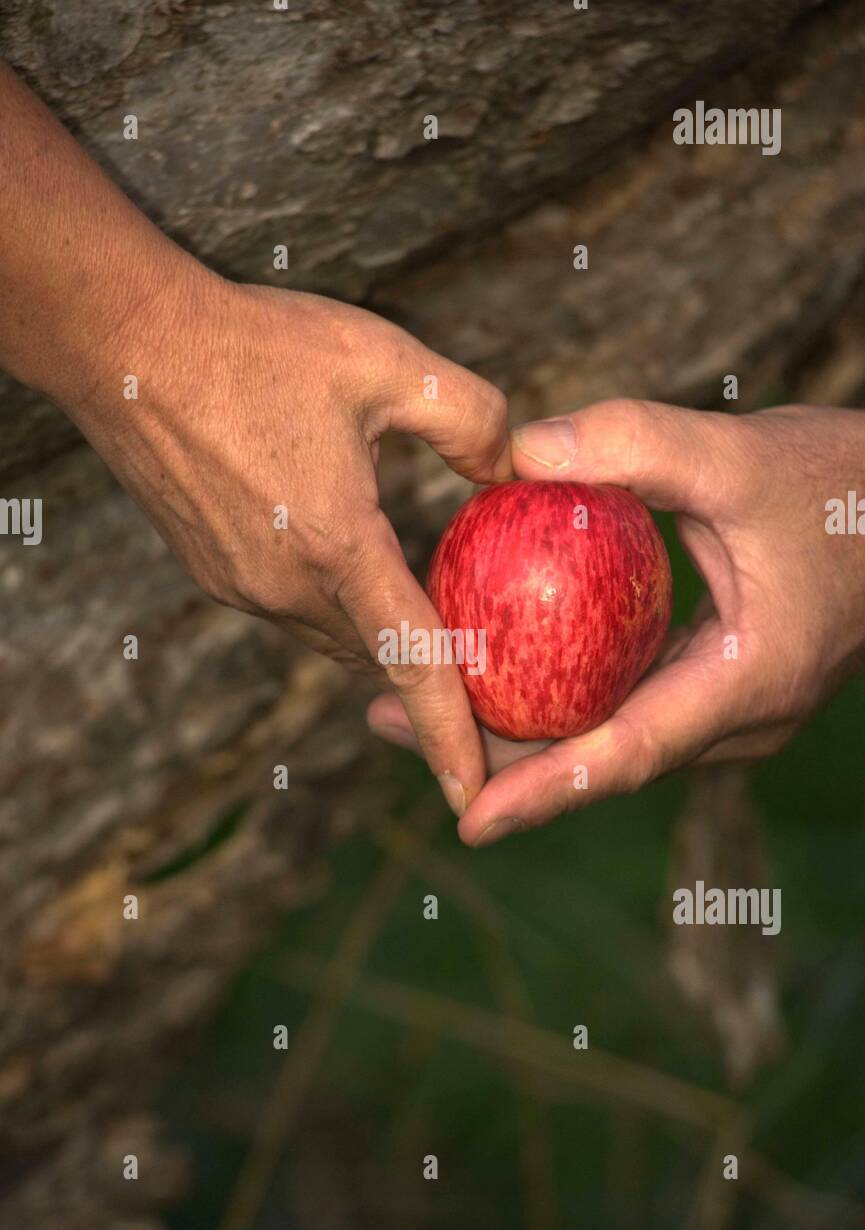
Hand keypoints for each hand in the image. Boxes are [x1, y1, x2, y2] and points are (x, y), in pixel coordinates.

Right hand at [65, 265, 510, 815]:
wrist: (126, 344)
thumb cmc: (255, 347)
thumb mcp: (385, 362)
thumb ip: (469, 417)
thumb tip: (513, 466)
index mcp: (336, 548)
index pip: (410, 664)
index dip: (448, 737)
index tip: (474, 797)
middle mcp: (284, 588)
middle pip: (375, 661)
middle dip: (425, 684)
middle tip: (488, 682)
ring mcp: (241, 586)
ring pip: (332, 637)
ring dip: (379, 639)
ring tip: (428, 622)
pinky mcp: (214, 572)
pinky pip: (293, 610)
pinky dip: (335, 607)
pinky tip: (354, 566)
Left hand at [368, 399, 864, 842]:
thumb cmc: (836, 484)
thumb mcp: (737, 454)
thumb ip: (632, 446)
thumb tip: (515, 451)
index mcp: (748, 685)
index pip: (630, 754)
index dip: (545, 792)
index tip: (468, 821)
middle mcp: (737, 719)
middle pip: (602, 761)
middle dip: (498, 762)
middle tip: (390, 725)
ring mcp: (729, 710)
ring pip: (611, 739)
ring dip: (523, 730)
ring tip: (419, 697)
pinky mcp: (717, 687)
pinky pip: (628, 706)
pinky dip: (563, 694)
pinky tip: (500, 661)